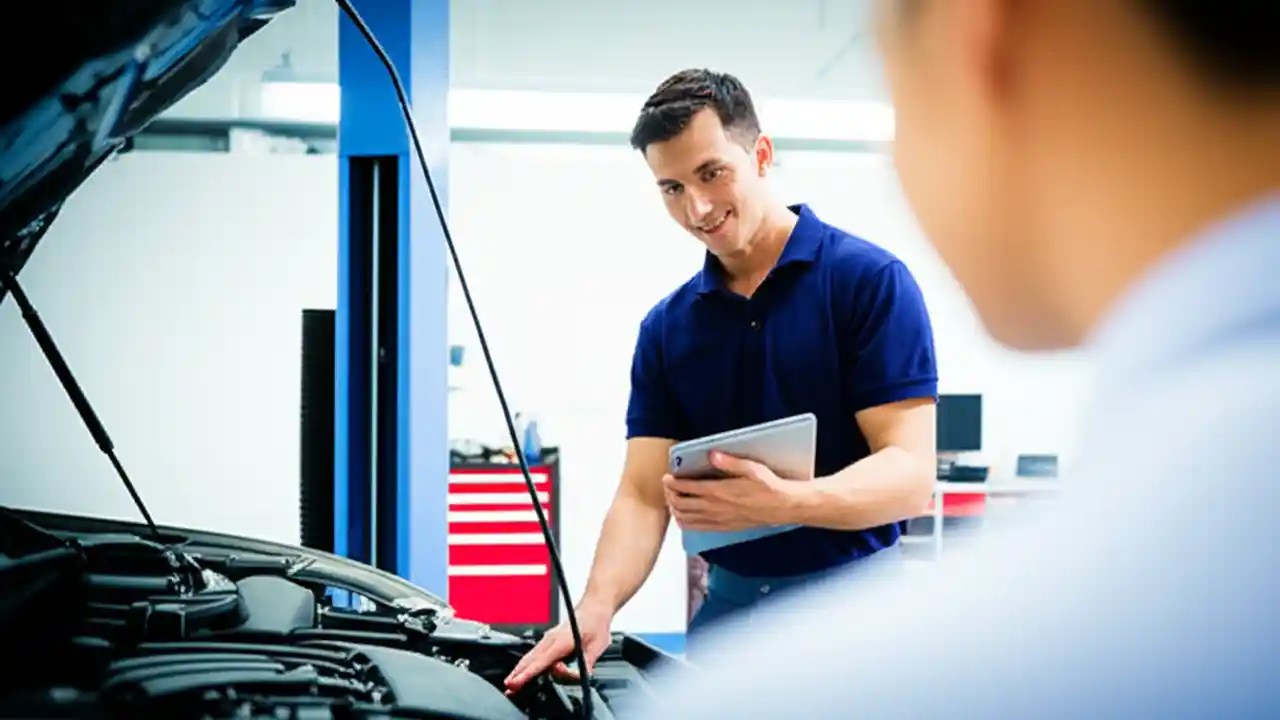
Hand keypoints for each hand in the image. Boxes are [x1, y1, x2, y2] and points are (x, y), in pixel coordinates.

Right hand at [503, 603, 612, 695]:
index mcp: (563, 640)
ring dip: (520, 669)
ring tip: (511, 681)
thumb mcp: (598, 646)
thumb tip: (580, 676)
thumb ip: (586, 663)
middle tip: (508, 687)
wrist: (594, 608)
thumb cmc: (595, 624)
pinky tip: (521, 670)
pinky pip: (534, 653)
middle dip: (519, 673)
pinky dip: (526, 663)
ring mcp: (549, 639)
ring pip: (530, 656)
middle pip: (531, 659)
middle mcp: (552, 639)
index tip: (518, 682)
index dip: (528, 673)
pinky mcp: (549, 640)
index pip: (542, 661)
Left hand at [663, 451, 796, 530]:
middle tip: (668, 487)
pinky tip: (684, 517)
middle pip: (681, 504)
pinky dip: (685, 522)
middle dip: (670, 495)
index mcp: (718, 491)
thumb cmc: (767, 487)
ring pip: (686, 518)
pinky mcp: (722, 528)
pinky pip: (696, 528)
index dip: (672, 483)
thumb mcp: (750, 468)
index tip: (667, 477)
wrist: (780, 507)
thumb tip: (711, 453)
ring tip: (673, 500)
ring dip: (675, 509)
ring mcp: (717, 520)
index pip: (686, 488)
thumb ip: (729, 461)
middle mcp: (714, 508)